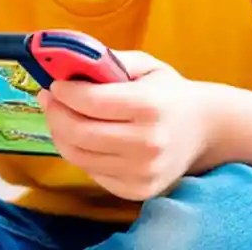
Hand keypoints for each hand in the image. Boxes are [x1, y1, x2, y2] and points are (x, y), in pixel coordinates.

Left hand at [37, 51, 217, 200]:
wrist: (204, 130)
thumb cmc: (167, 93)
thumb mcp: (145, 65)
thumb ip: (107, 60)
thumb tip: (65, 63)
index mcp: (149, 106)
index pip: (91, 102)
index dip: (64, 93)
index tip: (55, 85)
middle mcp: (147, 143)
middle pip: (79, 132)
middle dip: (55, 113)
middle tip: (48, 99)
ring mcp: (143, 172)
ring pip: (78, 156)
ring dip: (59, 133)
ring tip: (59, 116)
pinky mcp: (137, 191)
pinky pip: (91, 172)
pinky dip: (79, 153)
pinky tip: (81, 137)